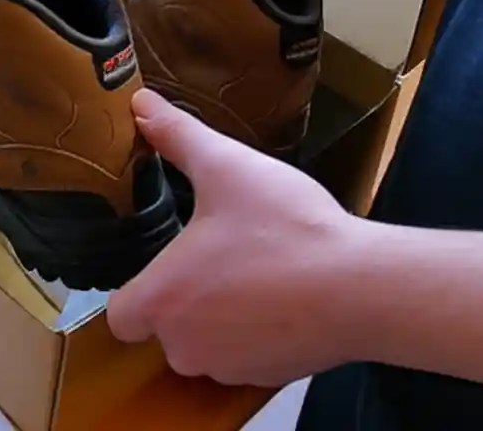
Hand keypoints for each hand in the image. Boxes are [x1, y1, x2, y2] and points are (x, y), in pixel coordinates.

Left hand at [107, 90, 364, 386]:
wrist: (362, 287)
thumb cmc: (287, 229)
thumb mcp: (227, 167)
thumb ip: (177, 136)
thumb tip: (140, 104)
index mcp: (161, 299)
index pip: (120, 315)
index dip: (137, 290)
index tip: (163, 264)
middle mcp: (183, 344)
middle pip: (163, 327)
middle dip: (184, 297)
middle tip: (216, 257)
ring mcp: (226, 367)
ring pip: (203, 344)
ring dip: (219, 316)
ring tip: (251, 272)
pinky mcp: (265, 377)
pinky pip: (242, 358)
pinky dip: (254, 334)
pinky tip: (279, 298)